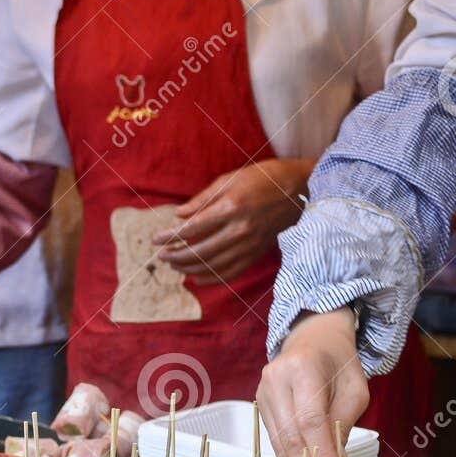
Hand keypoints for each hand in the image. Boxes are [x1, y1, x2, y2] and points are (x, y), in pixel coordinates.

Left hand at [154, 159, 312, 282]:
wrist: (299, 189)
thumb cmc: (262, 178)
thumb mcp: (230, 178)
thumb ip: (202, 199)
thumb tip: (178, 215)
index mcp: (231, 207)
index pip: (192, 228)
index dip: (171, 236)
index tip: (156, 239)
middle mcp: (239, 229)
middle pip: (199, 251)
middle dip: (176, 256)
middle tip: (161, 256)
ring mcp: (249, 244)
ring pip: (213, 265)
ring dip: (189, 268)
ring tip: (174, 265)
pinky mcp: (256, 253)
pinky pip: (230, 273)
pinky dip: (211, 278)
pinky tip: (196, 278)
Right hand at [257, 308, 368, 456]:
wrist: (313, 340)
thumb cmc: (339, 364)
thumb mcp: (355, 390)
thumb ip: (343, 425)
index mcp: (302, 368)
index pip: (310, 420)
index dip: (322, 454)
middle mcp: (275, 380)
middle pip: (291, 437)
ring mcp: (263, 394)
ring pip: (280, 444)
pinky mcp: (260, 406)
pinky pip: (276, 442)